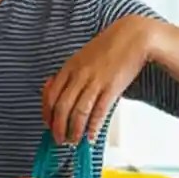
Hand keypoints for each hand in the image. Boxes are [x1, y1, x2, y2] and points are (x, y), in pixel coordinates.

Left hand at [42, 16, 157, 144]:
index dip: (47, 113)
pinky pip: (99, 111)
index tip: (48, 125)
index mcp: (68, 68)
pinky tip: (91, 136)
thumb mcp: (82, 58)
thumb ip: (71, 75)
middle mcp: (78, 76)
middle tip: (59, 139)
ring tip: (73, 141)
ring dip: (74, 130)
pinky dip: (93, 126)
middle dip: (58, 127)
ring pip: (78, 112)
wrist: (131, 36)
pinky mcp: (112, 87)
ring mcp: (95, 82)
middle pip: (62, 107)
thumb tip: (64, 95)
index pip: (50, 95)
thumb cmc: (108, 47)